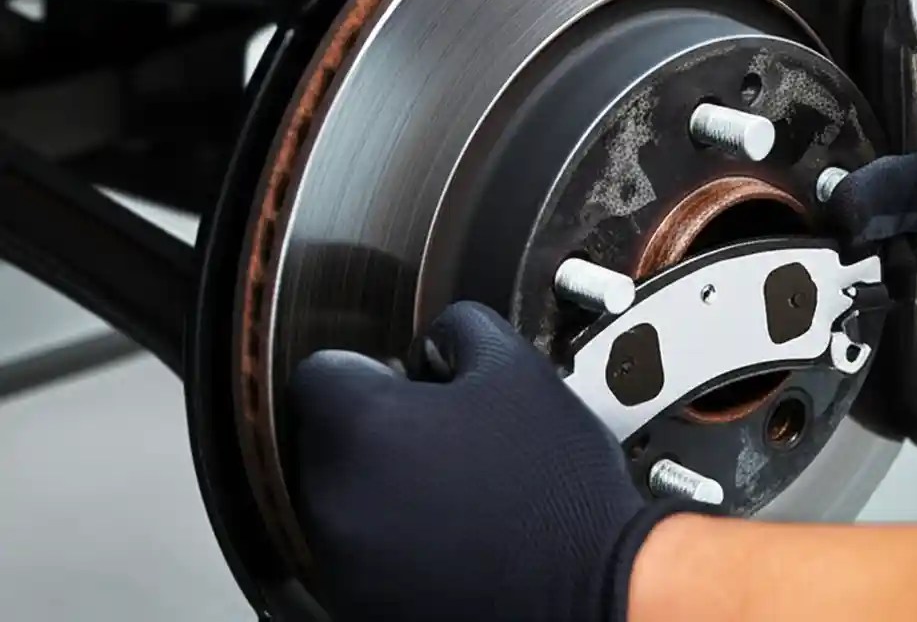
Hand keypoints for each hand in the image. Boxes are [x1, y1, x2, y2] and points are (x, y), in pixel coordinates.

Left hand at [290, 302, 684, 621]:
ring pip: (341, 499)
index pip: (320, 374)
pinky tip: (453, 537)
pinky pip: (361, 555)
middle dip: (375, 431)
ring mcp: (341, 562)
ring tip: (457, 492)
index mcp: (360, 427)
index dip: (368, 371)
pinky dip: (394, 543)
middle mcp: (333, 498)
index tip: (405, 386)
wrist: (592, 591)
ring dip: (382, 487)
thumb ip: (462, 327)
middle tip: (446, 440)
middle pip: (326, 439)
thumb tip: (435, 339)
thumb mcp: (520, 371)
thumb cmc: (556, 490)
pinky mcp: (359, 606)